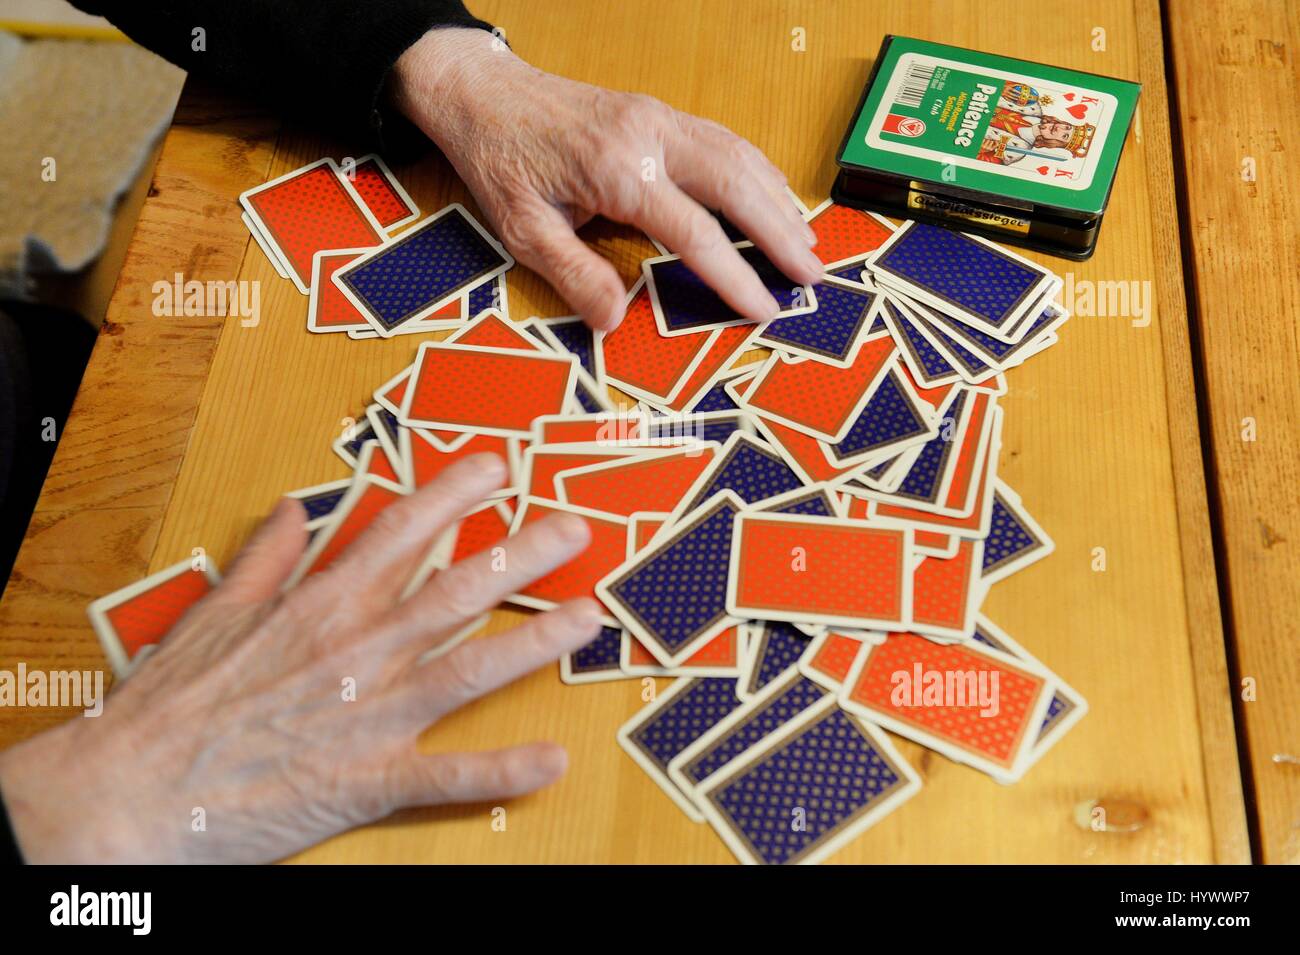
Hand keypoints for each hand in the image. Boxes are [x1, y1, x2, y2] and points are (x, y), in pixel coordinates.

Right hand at [0, 454, 600, 863]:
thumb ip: (264, 558)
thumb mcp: (211, 614)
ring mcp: (366, 714)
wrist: (125, 793)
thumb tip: (297, 508)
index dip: (455, 494)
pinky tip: (551, 759)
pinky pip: (445, 775)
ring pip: (468, 668)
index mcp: (318, 605)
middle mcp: (354, 650)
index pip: (400, 531)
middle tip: (577, 529)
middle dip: (522, 554)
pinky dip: (501, 769)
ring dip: (534, 642)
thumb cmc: (167, 707)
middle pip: (455, 590)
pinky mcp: (364, 781)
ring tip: (588, 619)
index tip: (498, 465)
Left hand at [391, 27, 822, 330]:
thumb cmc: (500, 162)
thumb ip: (573, 274)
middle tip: (812, 277)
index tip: (764, 308)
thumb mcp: (522, 229)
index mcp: (617, 171)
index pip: (695, 232)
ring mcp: (658, 118)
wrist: (482, 93)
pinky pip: (723, 140)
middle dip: (780, 234)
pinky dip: (758, 171)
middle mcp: (649, 137)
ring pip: (739, 157)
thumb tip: (614, 320)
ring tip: (807, 244)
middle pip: (736, 186)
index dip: (735, 275)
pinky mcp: (658, 113)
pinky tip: (774, 196)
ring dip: (778, 201)